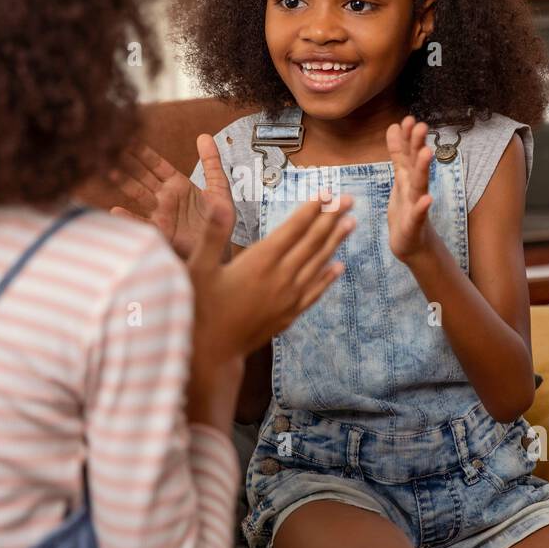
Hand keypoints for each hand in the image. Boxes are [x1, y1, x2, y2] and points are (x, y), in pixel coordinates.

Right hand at [108, 134, 231, 260]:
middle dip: (128, 163)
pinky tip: (116, 210)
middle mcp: (164, 196)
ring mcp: (160, 213)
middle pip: (142, 176)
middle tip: (111, 148)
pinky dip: (129, 218)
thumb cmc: (218, 218)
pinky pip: (143, 223)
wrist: (220, 246)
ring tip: (110, 171)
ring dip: (124, 183)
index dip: (143, 152)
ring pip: (139, 194)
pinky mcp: (161, 231)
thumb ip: (211, 162)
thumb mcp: (218, 186)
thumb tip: (205, 135)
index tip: (130, 138)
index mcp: (177, 184)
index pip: (156, 164)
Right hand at [186, 189, 355, 367]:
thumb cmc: (199, 309)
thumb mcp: (198, 268)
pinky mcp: (288, 315)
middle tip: (348, 199)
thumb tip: (219, 203)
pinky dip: (328, 278)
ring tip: (350, 223)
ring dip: (335, 243)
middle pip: (312, 243)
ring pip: (318, 265)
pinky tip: (339, 268)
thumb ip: (212, 234)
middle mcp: (280, 278)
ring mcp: (288, 299)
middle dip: (331, 219)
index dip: (311, 209)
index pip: (293, 229)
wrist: (212, 355)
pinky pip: (315, 292)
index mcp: (260, 262)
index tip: (327, 193)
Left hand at [386, 115, 436, 262]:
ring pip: (419, 185)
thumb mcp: (400, 178)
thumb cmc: (405, 210)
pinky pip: (419, 214)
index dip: (407, 138)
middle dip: (418, 145)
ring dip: (423, 168)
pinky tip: (427, 199)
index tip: (408, 119)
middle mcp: (414, 188)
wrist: (411, 244)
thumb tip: (395, 126)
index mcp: (408, 178)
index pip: (407, 154)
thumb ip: (399, 154)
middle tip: (421, 126)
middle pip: (416, 164)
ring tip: (426, 152)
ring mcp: (416, 206)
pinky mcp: (415, 224)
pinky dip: (422, 207)